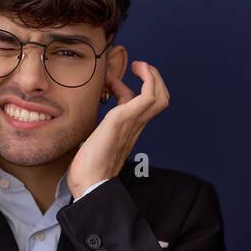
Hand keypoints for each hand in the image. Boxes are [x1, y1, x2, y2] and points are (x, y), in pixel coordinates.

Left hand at [67, 60, 168, 197]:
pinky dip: (147, 79)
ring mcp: (133, 123)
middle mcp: (136, 126)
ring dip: (152, 75)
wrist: (89, 183)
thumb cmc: (88, 167)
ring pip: (159, 96)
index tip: (116, 80)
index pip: (146, 105)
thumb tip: (95, 118)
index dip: (136, 88)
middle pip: (161, 99)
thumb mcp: (94, 140)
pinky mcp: (123, 119)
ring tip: (138, 67)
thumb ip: (100, 127)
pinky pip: (147, 96)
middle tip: (138, 68)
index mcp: (130, 130)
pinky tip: (132, 72)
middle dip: (153, 78)